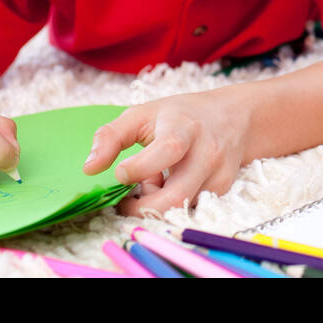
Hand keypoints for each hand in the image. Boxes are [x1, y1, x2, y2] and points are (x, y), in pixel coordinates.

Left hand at [82, 89, 250, 216]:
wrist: (234, 116)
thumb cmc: (180, 114)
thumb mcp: (142, 114)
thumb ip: (111, 137)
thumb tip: (89, 169)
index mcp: (184, 127)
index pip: (168, 150)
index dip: (139, 168)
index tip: (120, 171)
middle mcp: (207, 152)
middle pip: (176, 195)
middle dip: (143, 207)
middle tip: (125, 200)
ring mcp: (218, 173)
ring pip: (181, 206)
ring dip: (159, 202)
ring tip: (155, 182)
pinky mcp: (223, 188)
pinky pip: (191, 206)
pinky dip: (175, 201)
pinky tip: (173, 184)